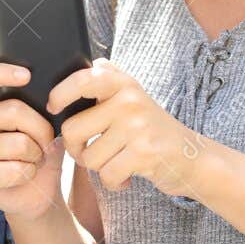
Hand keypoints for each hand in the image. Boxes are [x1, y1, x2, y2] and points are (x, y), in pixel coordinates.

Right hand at [0, 62, 65, 219]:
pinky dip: (30, 173)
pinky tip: (25, 175)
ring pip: (19, 143)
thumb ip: (41, 104)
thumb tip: (55, 90)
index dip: (0, 72)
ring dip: (37, 154)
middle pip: (12, 111)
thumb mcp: (44, 123)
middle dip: (41, 127)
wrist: (38, 192)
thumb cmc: (40, 150)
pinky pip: (15, 169)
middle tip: (46, 140)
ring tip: (33, 159)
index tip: (26, 75)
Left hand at [49, 59, 204, 196]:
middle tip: (90, 152)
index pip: (83, 79)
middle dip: (76, 149)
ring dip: (99, 168)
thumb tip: (93, 61)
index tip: (53, 107)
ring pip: (89, 157)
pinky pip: (107, 175)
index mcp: (124, 84)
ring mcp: (138, 126)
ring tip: (117, 162)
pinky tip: (127, 176)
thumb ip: (112, 81)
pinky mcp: (144, 153)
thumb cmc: (153, 129)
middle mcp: (130, 100)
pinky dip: (114, 182)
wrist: (192, 157)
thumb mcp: (135, 98)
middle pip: (73, 129)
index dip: (60, 93)